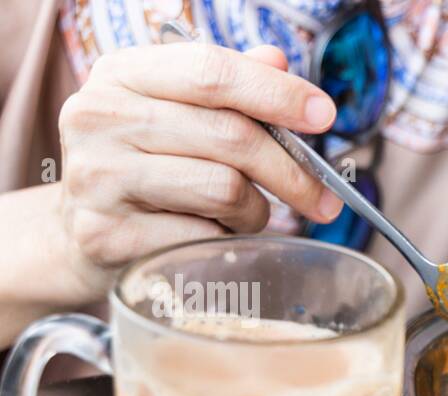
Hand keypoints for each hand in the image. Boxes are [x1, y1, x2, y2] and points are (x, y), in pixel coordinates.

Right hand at [56, 42, 343, 293]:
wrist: (81, 231)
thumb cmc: (144, 165)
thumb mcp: (177, 113)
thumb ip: (227, 86)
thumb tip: (277, 61)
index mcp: (122, 73)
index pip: (212, 71)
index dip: (277, 94)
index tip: (325, 116)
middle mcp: (100, 116)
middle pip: (230, 136)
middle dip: (292, 172)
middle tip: (325, 199)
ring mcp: (97, 176)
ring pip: (224, 189)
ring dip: (255, 212)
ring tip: (246, 215)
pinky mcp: (107, 234)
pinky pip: (203, 236)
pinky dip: (224, 241)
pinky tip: (210, 236)